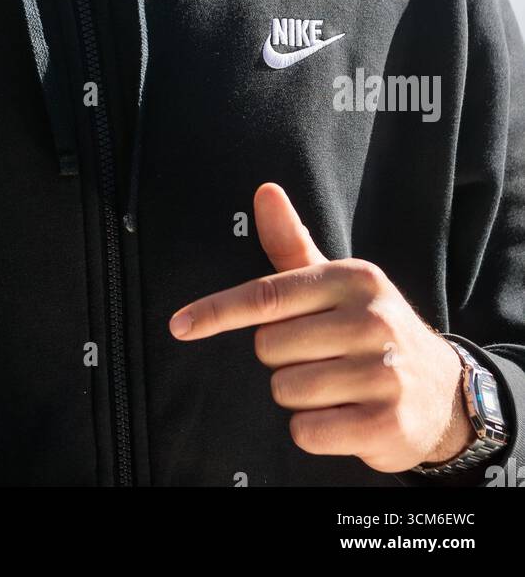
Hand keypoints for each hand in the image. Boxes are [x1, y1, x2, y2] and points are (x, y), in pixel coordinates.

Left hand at [168, 182, 472, 471]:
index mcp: (353, 279)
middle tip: (319, 358)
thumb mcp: (336, 284)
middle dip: (281, 361)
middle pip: (269, 349)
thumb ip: (292, 242)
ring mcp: (384, 372)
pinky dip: (314, 432)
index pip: (267, 295)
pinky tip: (343, 418)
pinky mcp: (387, 423)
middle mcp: (373, 319)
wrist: (442, 392)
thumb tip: (264, 190)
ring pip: (286, 391)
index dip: (217, 311)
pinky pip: (308, 432)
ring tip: (336, 388)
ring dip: (298, 398)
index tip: (179, 325)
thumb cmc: (370, 330)